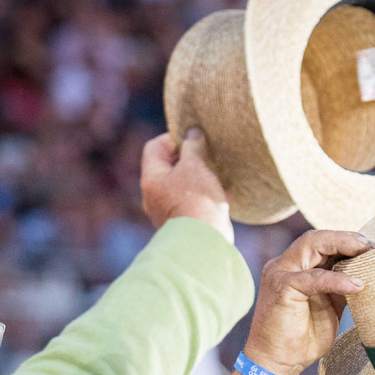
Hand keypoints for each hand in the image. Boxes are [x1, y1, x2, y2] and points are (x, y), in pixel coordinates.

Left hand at [140, 129, 230, 244]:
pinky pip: (191, 203)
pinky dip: (204, 196)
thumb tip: (192, 133)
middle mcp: (154, 196)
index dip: (172, 138)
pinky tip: (222, 193)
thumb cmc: (197, 200)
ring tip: (217, 173)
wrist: (204, 242)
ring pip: (181, 186)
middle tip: (206, 154)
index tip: (192, 138)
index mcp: (151, 179)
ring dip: (198, 178)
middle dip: (187, 159)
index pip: (154, 148)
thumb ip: (193, 146)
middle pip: (167, 168)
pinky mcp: (183, 225)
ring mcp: (167, 213)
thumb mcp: (195, 165)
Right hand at [215, 229, 373, 374]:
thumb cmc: (303, 338)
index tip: (371, 248)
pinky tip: (358, 285)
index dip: (346, 241)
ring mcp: (281, 274)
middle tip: (372, 247)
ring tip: (367, 254)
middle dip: (347, 239)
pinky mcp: (282, 288)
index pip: (321, 243)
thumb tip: (369, 275)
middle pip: (316, 238)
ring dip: (342, 246)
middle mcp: (285, 265)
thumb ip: (341, 288)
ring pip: (312, 245)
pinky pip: (313, 277)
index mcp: (295, 267)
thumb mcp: (330, 306)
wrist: (278, 363)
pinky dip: (338, 279)